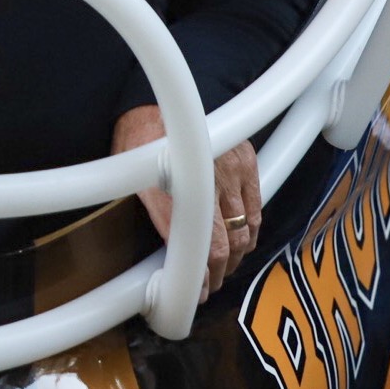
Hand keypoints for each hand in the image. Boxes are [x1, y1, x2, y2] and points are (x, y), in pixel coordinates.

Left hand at [114, 105, 261, 296]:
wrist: (161, 94)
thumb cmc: (139, 134)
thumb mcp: (133, 176)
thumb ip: (154, 214)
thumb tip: (164, 255)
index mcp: (175, 187)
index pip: (195, 248)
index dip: (197, 278)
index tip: (194, 294)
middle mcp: (207, 182)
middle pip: (224, 246)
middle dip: (217, 273)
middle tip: (209, 285)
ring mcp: (232, 171)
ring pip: (244, 232)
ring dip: (236, 256)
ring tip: (225, 268)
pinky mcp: (247, 160)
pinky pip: (257, 208)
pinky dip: (252, 231)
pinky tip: (243, 241)